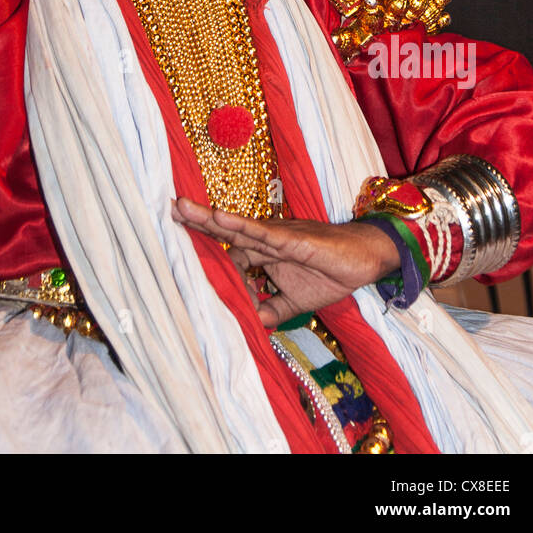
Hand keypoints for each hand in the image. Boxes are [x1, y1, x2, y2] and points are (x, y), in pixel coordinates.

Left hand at [172, 197, 399, 328]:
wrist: (364, 261)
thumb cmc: (330, 274)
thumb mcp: (296, 302)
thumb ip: (272, 310)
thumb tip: (251, 326)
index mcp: (264, 254)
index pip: (228, 253)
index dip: (207, 256)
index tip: (180, 257)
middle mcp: (265, 241)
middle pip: (225, 232)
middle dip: (197, 222)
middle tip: (168, 209)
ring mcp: (277, 237)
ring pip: (237, 226)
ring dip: (209, 218)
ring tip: (182, 207)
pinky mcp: (293, 238)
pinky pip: (263, 231)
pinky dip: (241, 225)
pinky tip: (220, 217)